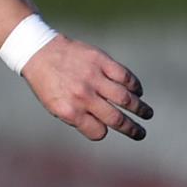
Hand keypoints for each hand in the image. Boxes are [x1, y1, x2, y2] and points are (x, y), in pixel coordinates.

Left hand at [21, 34, 151, 142]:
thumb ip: (78, 117)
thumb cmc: (47, 83)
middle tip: (141, 134)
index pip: (98, 131)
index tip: (106, 129)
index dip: (103, 132)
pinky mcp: (101, 61)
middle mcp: (83, 96)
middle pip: (116, 119)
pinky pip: (125, 76)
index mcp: (69, 111)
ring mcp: (93, 78)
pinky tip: (137, 91)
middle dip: (132, 129)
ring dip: (140, 108)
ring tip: (147, 114)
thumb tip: (104, 127)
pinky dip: (134, 85)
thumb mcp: (55, 106)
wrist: (40, 51)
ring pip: (125, 98)